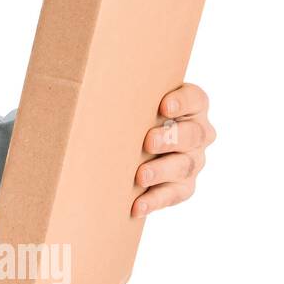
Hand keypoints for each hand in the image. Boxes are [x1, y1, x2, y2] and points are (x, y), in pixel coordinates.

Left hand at [132, 83, 214, 217]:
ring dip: (162, 171)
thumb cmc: (129, 114)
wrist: (130, 146)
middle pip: (194, 134)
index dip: (183, 102)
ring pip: (185, 165)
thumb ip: (122, 91)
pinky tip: (136, 206)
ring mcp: (193, 160)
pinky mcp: (184, 186)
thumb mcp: (132, 100)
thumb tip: (85, 78)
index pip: (196, 100)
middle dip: (171, 138)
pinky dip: (155, 201)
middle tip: (148, 141)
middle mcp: (198, 132)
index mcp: (191, 106)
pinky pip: (174, 195)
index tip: (164, 105)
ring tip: (140, 175)